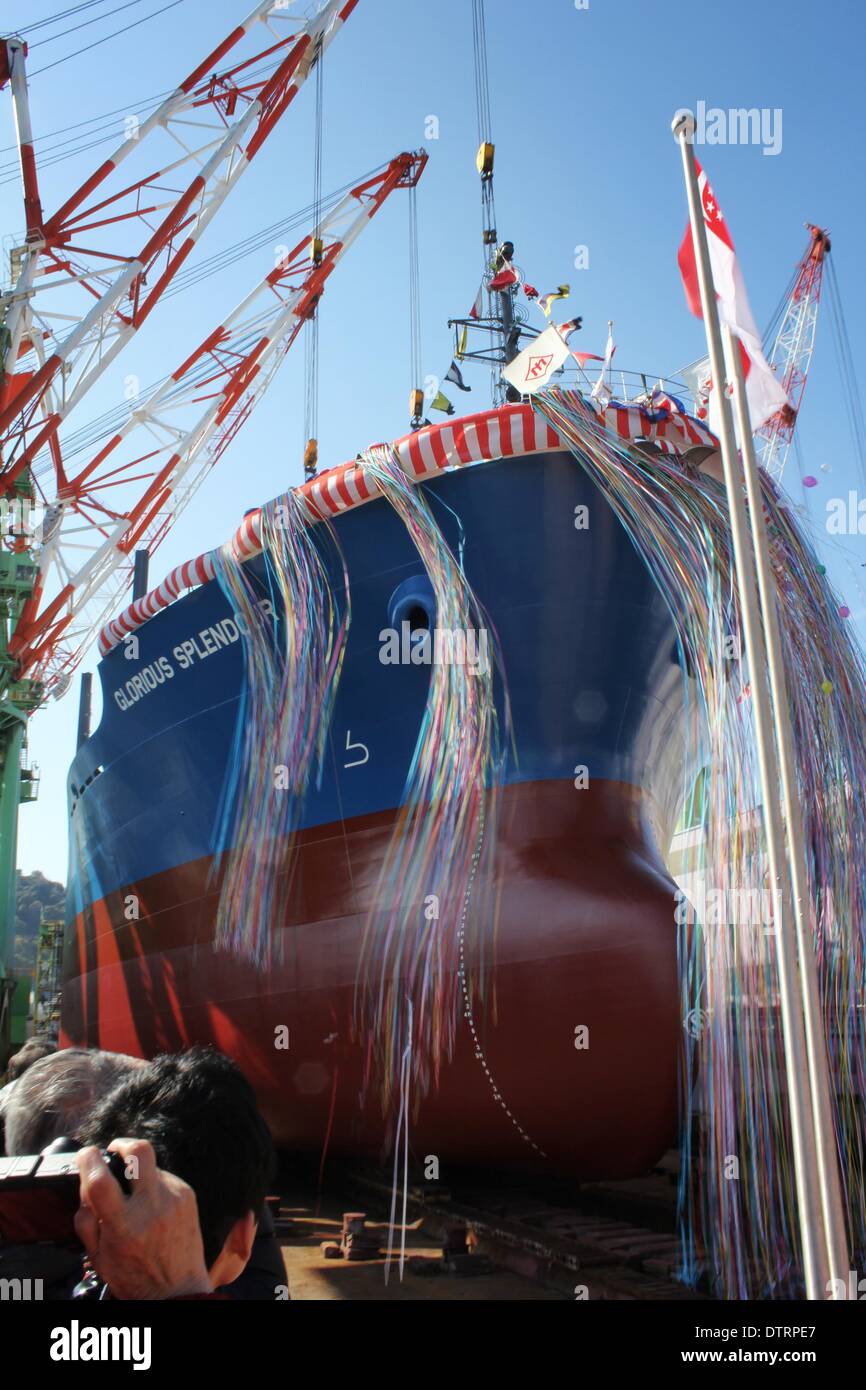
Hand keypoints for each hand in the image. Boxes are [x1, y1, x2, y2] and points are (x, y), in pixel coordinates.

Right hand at [75, 1138, 211, 1299]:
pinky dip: (154, 1185)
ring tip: (134, 1195)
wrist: (177, 1291)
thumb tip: (86, 1181)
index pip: (100, 1181)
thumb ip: (86, 1218)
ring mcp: (174, 1198)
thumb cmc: (134, 1277)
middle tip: (114, 1151)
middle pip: (139, 1150)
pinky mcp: (188, 1195)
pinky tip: (152, 1206)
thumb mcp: (97, 1255)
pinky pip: (165, 1178)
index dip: (88, 1159)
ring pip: (152, 1164)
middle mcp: (151, 1207)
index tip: (86, 1155)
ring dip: (138, 1172)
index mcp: (123, 1226)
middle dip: (122, 1143)